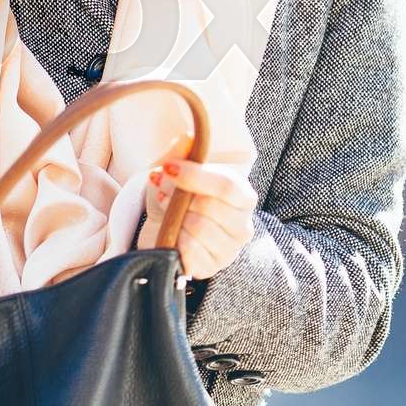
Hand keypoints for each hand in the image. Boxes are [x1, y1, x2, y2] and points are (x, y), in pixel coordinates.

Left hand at [135, 134, 257, 279]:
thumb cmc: (178, 200)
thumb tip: (187, 138)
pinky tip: (169, 234)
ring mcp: (229, 250)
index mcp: (243, 197)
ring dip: (172, 217)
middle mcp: (243, 225)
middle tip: (162, 191)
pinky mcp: (210, 268)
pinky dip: (172, 240)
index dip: (195, 175)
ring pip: (196, 228)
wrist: (168, 234)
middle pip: (208, 206)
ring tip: (166, 212)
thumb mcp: (177, 173)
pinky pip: (188, 251)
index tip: (166, 167)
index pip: (227, 186)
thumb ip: (183, 153)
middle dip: (176, 196)